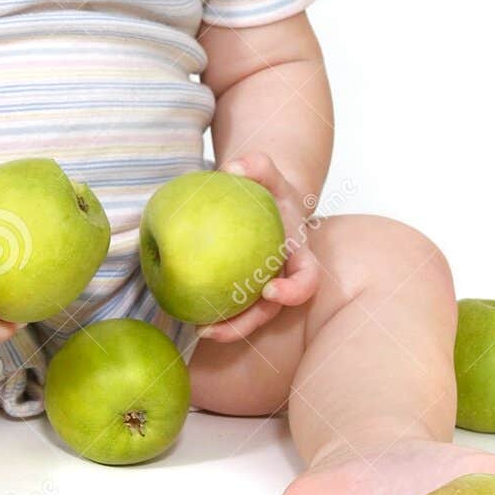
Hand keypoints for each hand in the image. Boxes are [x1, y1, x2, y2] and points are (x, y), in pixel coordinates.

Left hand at [196, 152, 321, 342]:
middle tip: (215, 328)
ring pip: (250, 317)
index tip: (270, 290)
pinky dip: (212, 313)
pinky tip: (187, 314)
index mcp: (299, 254)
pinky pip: (231, 307)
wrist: (266, 200)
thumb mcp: (268, 171)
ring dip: (227, 329)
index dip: (294, 290)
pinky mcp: (244, 291)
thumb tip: (231, 168)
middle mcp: (285, 277)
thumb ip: (257, 164)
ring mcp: (265, 289)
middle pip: (273, 310)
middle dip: (246, 324)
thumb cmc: (269, 188)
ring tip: (198, 330)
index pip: (308, 278)